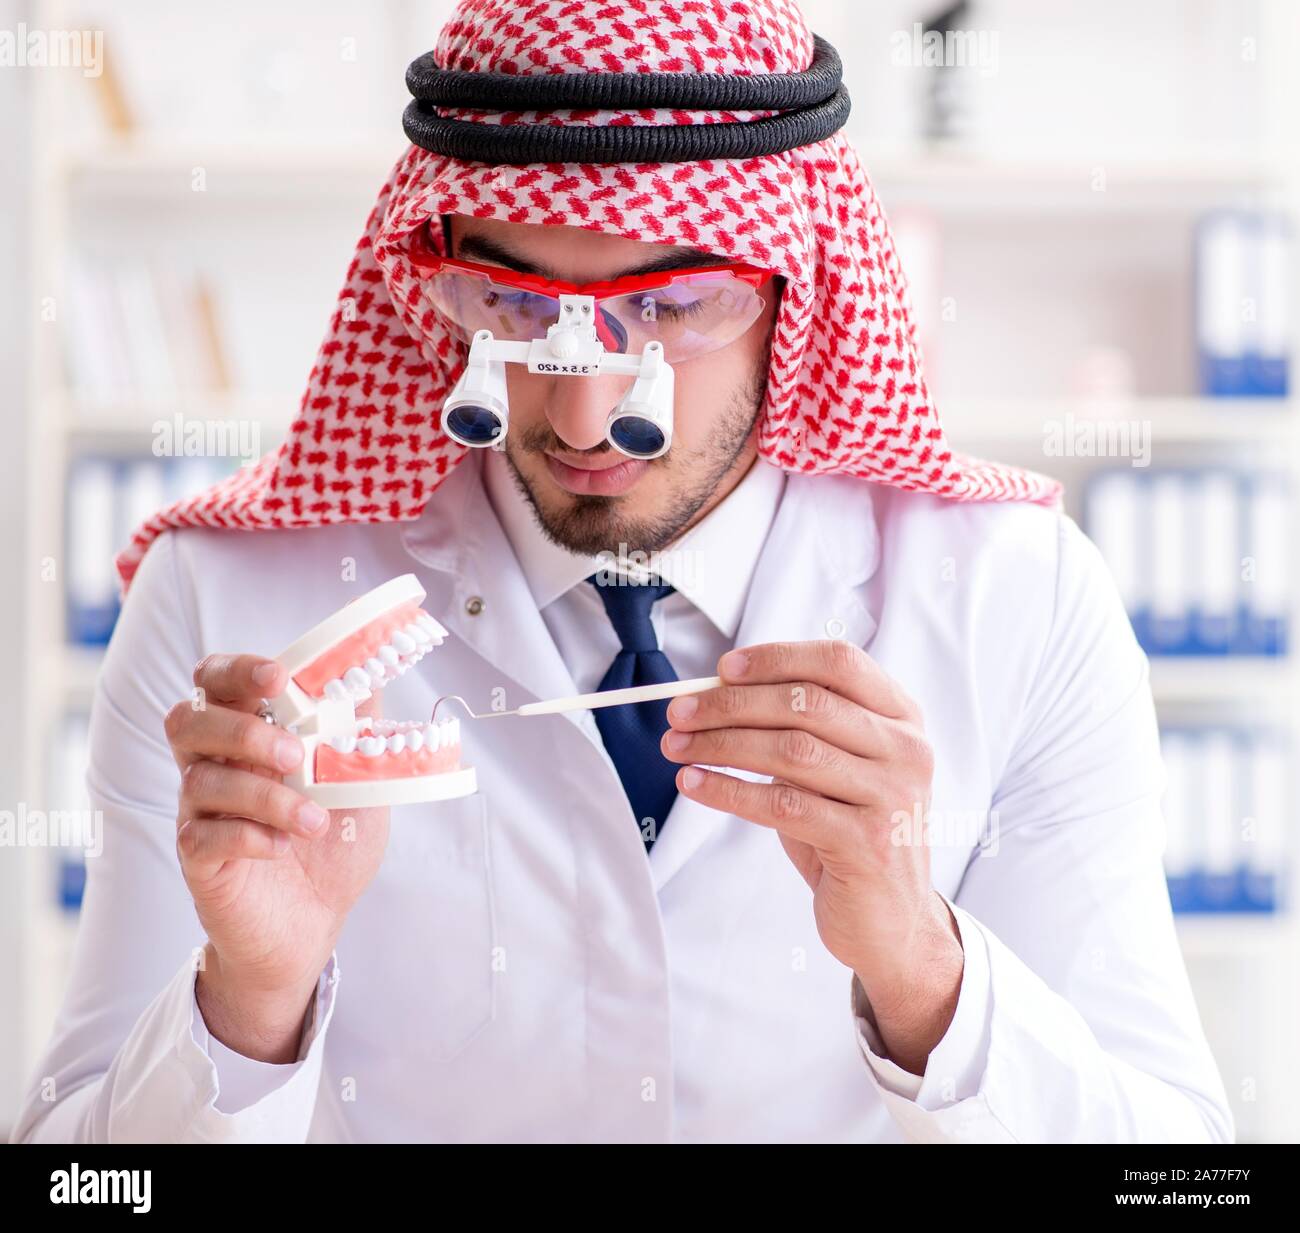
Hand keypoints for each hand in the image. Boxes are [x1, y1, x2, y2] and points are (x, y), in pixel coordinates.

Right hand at [165, 654, 388, 1061]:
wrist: (314, 924)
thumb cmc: (330, 845)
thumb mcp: (361, 783)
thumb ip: (359, 733)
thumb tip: (373, 680)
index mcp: (248, 736)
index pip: (215, 683)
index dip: (237, 671)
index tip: (278, 677)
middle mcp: (213, 767)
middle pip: (188, 722)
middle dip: (242, 730)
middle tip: (293, 754)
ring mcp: (199, 813)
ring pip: (201, 781)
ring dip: (266, 795)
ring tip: (314, 821)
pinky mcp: (198, 860)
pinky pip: (202, 835)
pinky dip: (249, 835)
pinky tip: (284, 846)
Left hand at [661, 639, 962, 1075]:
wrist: (891, 919)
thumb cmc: (849, 831)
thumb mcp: (835, 768)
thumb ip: (797, 727)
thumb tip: (716, 693)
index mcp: (901, 717)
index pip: (838, 662)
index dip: (777, 658)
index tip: (723, 668)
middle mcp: (905, 750)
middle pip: (806, 703)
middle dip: (732, 704)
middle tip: (680, 712)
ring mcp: (891, 797)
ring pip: (790, 751)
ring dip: (722, 744)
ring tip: (678, 747)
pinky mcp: (866, 844)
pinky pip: (783, 805)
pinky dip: (729, 790)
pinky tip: (694, 784)